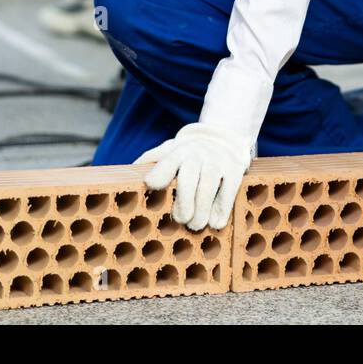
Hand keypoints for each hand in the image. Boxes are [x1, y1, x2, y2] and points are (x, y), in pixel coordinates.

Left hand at [135, 122, 254, 230]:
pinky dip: (222, 209)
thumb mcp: (169, 151)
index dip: (159, 173)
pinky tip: (216, 223)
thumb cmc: (188, 154)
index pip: (166, 162)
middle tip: (181, 221)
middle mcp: (196, 154)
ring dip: (202, 210)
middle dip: (184, 202)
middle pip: (188, 178)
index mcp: (177, 152)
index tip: (151, 184)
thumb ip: (150, 161)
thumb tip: (127, 173)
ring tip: (196, 226)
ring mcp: (216, 160)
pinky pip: (228, 190)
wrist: (222, 137)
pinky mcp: (234, 168)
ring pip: (208, 186)